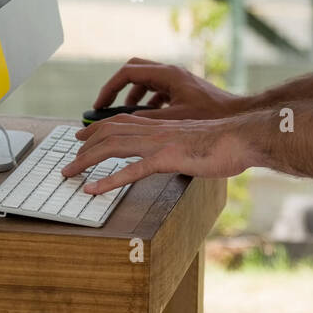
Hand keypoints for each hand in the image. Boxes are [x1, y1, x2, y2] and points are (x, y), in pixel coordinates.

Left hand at [61, 111, 262, 193]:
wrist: (244, 136)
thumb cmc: (227, 142)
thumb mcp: (197, 141)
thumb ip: (181, 146)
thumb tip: (178, 155)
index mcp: (162, 126)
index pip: (121, 123)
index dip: (98, 130)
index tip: (82, 139)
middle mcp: (156, 130)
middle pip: (109, 132)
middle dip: (84, 146)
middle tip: (68, 161)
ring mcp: (160, 143)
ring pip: (113, 147)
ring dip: (87, 160)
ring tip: (69, 173)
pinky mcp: (168, 158)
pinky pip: (133, 170)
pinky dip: (109, 180)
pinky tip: (93, 189)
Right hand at [91, 57, 244, 120]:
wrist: (239, 118)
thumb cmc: (212, 117)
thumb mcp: (173, 120)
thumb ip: (146, 120)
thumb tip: (121, 124)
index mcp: (167, 74)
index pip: (128, 72)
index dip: (109, 88)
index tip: (99, 105)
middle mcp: (172, 73)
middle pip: (135, 72)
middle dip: (118, 89)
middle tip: (106, 107)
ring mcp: (179, 81)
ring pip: (147, 82)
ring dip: (133, 97)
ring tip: (125, 116)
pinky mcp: (185, 91)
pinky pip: (159, 92)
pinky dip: (148, 104)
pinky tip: (148, 121)